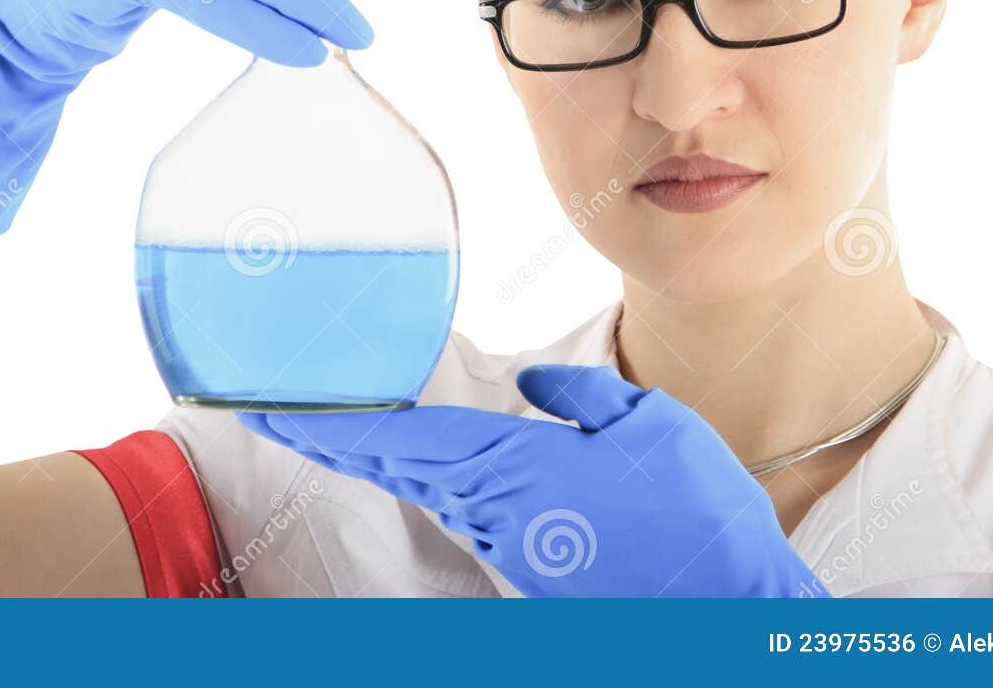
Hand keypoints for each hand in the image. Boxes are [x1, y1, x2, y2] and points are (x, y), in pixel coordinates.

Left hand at [239, 364, 828, 597]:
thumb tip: (530, 383)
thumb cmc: (694, 512)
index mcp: (512, 465)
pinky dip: (436, 480)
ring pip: (430, 489)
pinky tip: (431, 461)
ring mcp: (510, 545)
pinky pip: (469, 511)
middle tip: (275, 409)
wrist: (725, 609)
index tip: (268, 408)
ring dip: (383, 456)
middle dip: (334, 438)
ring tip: (342, 418)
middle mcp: (494, 511)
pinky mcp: (532, 568)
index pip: (394, 440)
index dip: (326, 423)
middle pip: (395, 467)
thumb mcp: (646, 422)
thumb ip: (578, 396)